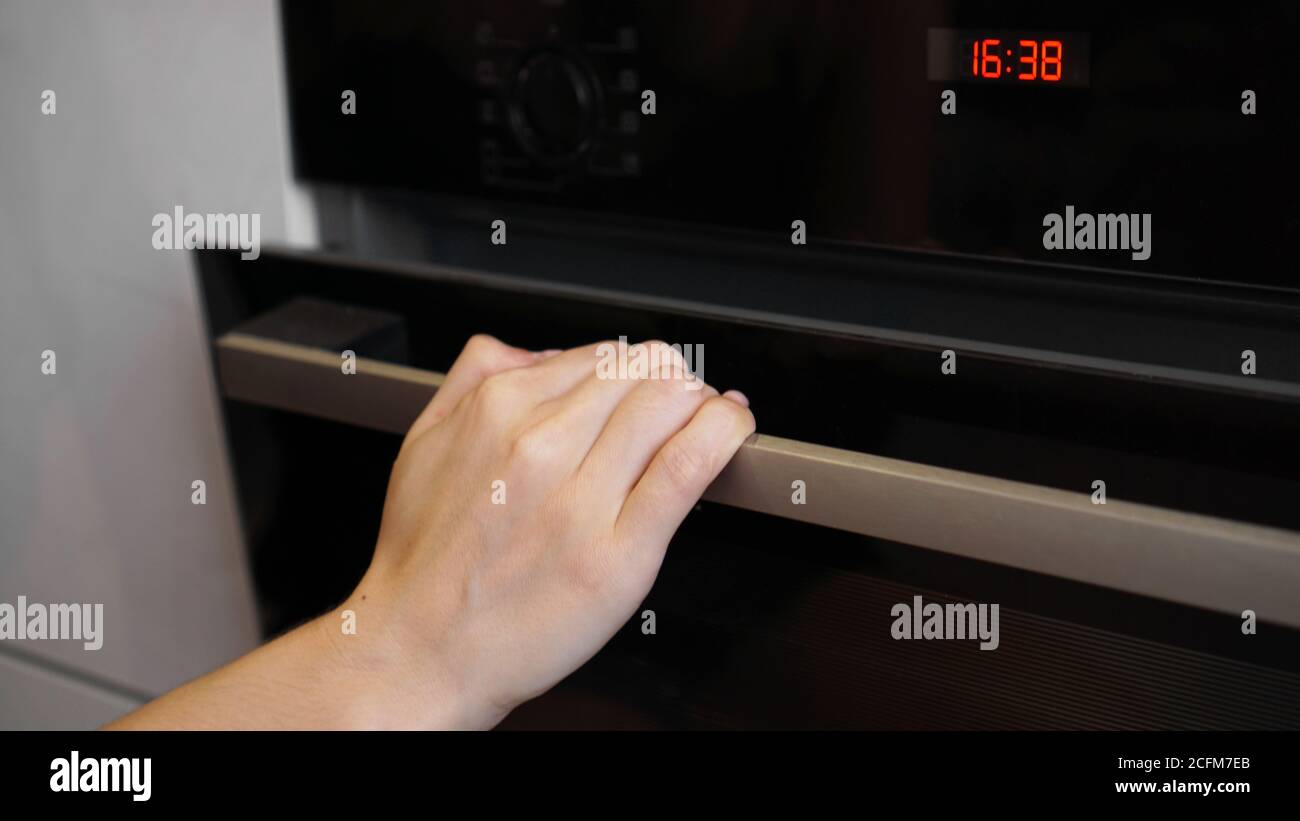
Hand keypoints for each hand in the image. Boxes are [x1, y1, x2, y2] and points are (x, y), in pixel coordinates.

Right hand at [335, 335, 754, 727]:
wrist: (420, 650)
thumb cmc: (427, 561)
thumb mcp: (424, 441)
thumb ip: (473, 376)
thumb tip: (534, 350)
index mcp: (497, 409)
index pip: (600, 354)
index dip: (636, 369)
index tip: (648, 387)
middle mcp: (540, 444)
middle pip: (642, 370)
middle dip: (672, 379)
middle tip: (681, 405)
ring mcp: (581, 497)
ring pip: (671, 402)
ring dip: (702, 401)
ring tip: (707, 418)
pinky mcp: (619, 550)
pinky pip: (688, 465)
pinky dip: (723, 433)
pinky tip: (730, 429)